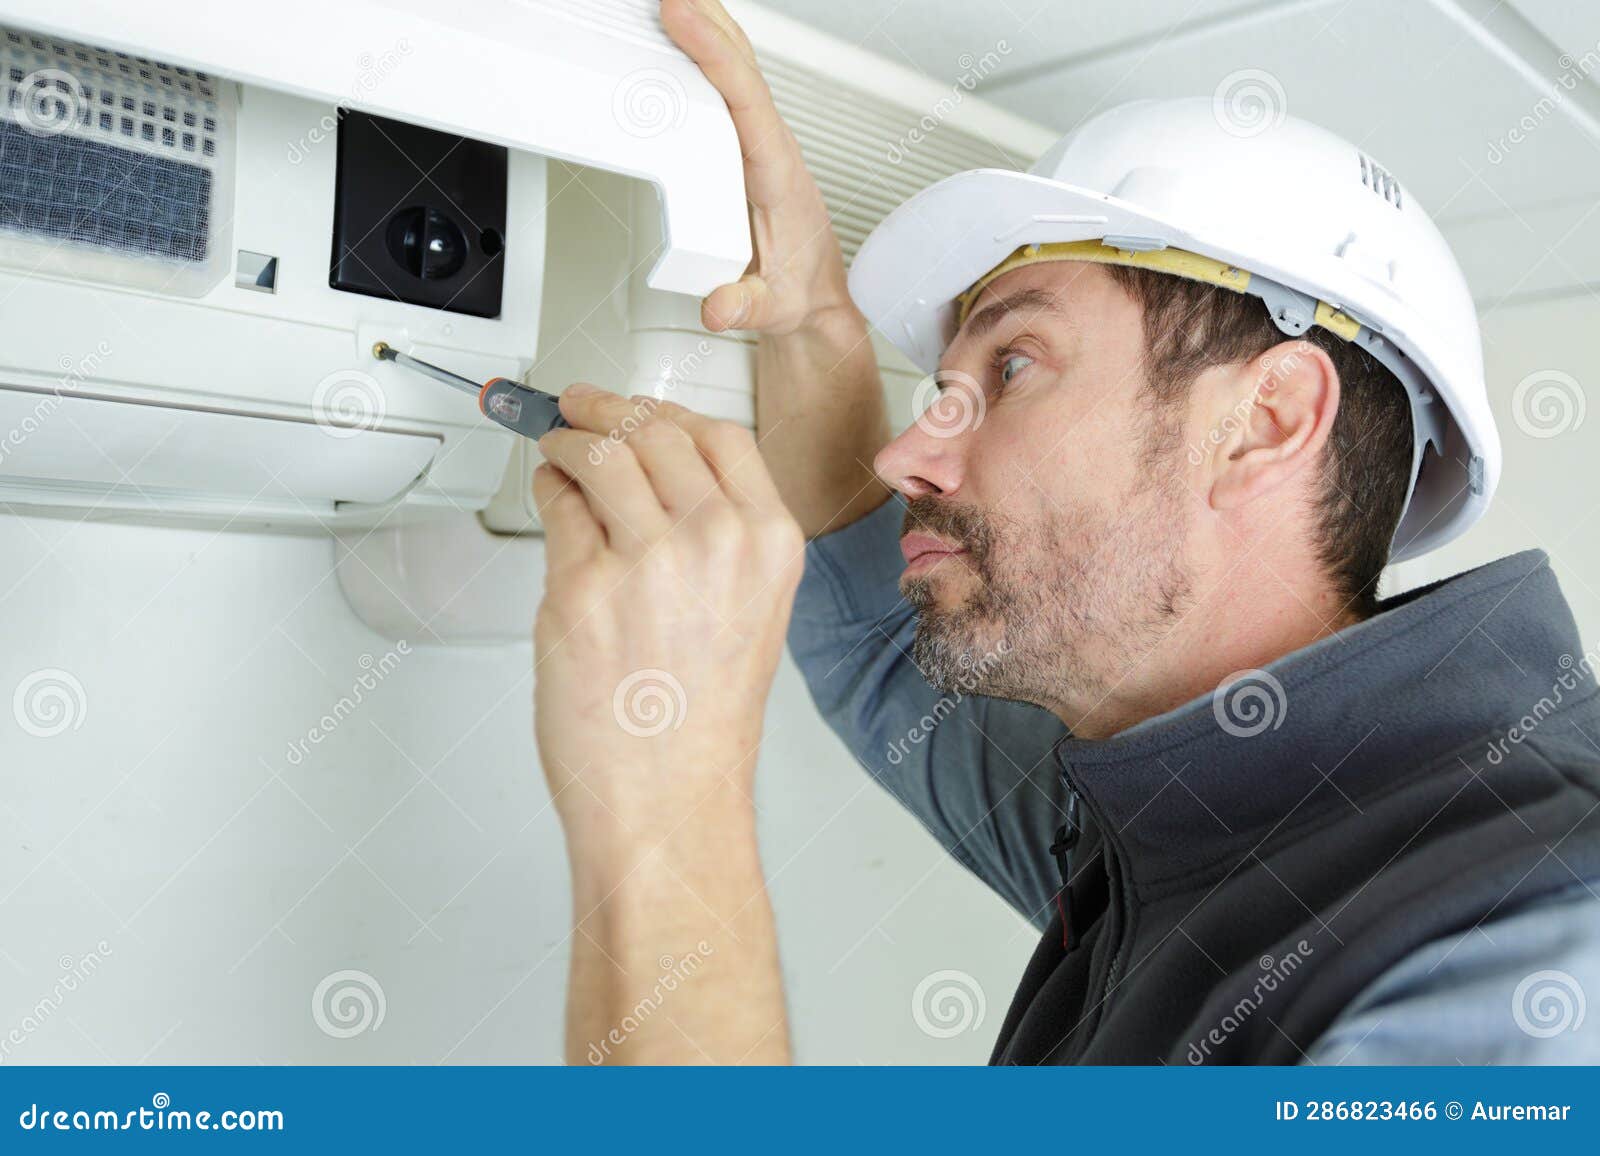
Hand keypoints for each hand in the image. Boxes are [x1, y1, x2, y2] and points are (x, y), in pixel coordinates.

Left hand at [531, 386, 803, 849]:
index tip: (635, 404)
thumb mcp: (746, 609)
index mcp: (769, 542)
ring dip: (565, 438)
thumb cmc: (701, 721)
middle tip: (576, 405)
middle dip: (604, 408)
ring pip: (597, 454)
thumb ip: (712, 533)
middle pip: (652, 430)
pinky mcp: (580, 586)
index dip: (665, 408)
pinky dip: (546, 490)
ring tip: (552, 443)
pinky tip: (547, 495)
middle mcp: (716, 539)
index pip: (719, 434)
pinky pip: (557, 508)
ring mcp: (647, 560)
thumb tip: (644, 470)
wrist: (668, 798)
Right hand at [661, 0, 856, 337]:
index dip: (715, 58)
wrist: (816, 297)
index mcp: (778, 176)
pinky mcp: (749, 144)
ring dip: (709, 27)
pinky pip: (730, 86)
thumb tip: (719, 306)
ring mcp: (761, 143)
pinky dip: (709, 51)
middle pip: (742, 69)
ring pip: (738, 70)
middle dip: (707, 24)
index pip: (746, 103)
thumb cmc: (797, 292)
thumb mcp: (772, 310)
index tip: (684, 22)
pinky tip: (689, 32)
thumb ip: (744, 308)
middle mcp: (772, 149)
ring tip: (673, 2)